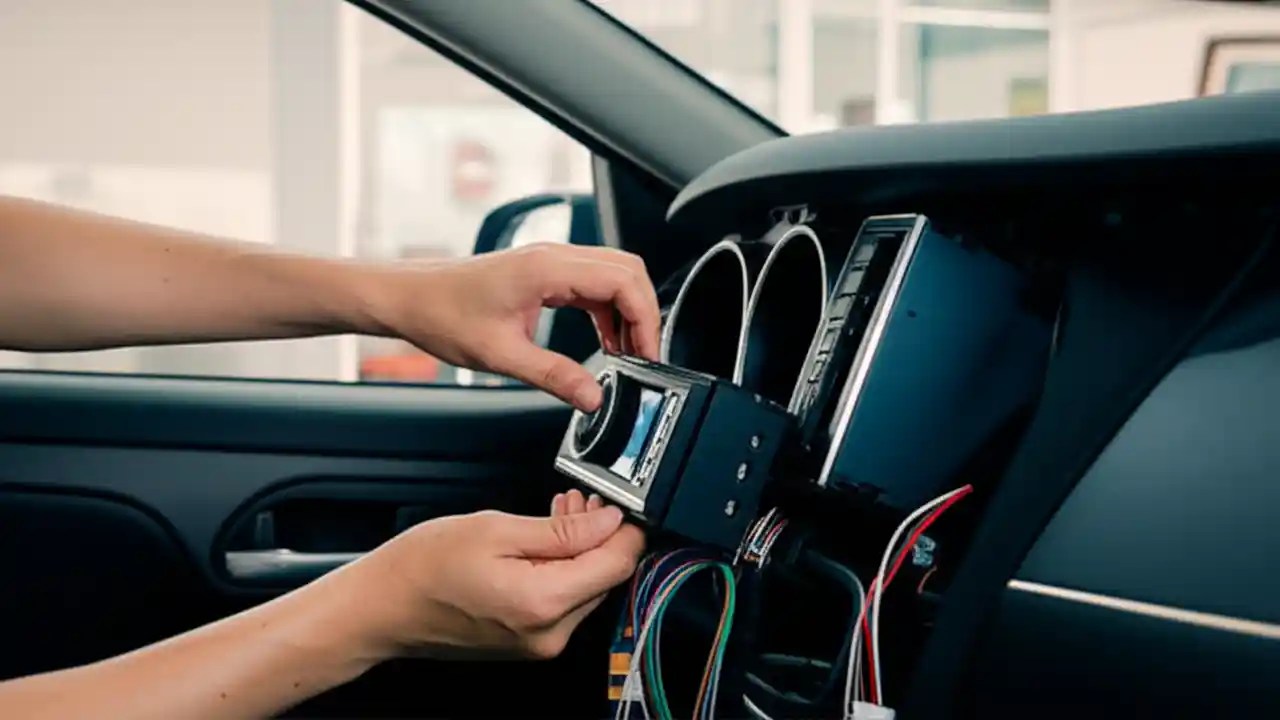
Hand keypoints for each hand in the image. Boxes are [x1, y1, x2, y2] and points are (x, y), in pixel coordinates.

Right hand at [344, 502, 644, 660]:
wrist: (385, 606)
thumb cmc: (425, 566)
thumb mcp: (498, 528)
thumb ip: (563, 530)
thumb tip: (610, 522)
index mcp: (543, 603)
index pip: (617, 564)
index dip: (625, 528)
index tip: (616, 503)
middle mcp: (549, 633)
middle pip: (605, 577)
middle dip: (600, 535)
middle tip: (580, 501)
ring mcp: (539, 642)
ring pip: (586, 588)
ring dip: (581, 550)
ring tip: (560, 514)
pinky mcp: (529, 642)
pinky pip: (563, 601)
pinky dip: (563, 569)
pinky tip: (546, 543)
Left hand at [374, 244, 660, 410]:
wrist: (408, 297)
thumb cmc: (441, 313)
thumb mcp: (502, 356)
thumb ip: (554, 377)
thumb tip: (593, 397)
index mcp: (548, 268)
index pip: (624, 282)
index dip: (646, 320)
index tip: (647, 355)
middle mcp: (554, 257)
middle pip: (628, 272)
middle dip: (645, 315)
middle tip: (644, 357)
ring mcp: (550, 262)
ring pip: (614, 277)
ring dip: (627, 314)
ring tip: (626, 355)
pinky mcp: (543, 273)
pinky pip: (592, 285)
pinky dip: (607, 312)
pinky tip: (603, 343)